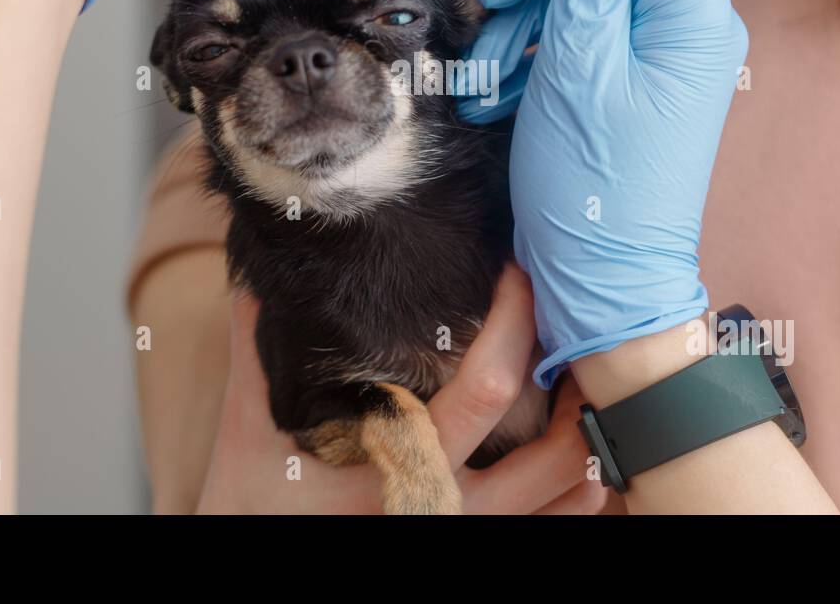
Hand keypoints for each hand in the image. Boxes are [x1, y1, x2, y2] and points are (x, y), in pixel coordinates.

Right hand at [195, 266, 606, 513]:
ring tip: (581, 369)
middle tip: (571, 312)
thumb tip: (261, 272)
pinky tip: (574, 435)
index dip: (515, 322)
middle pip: (556, 444)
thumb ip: (258, 348)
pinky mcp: (480, 549)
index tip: (517, 271)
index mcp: (399, 462)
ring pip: (570, 489)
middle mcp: (448, 508)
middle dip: (572, 372)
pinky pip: (559, 523)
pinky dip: (581, 480)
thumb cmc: (253, 504)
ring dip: (587, 426)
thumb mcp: (253, 427)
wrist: (253, 568)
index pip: (487, 390)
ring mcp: (471, 536)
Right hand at [458, 0, 747, 387]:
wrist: (602, 278)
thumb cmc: (592, 185)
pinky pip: (582, 24)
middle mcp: (686, 16)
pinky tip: (503, 85)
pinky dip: (534, 42)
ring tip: (493, 65)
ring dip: (527, 5)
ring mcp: (660, 46)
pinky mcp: (630, 72)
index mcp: (691, 6)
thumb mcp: (578, 61)